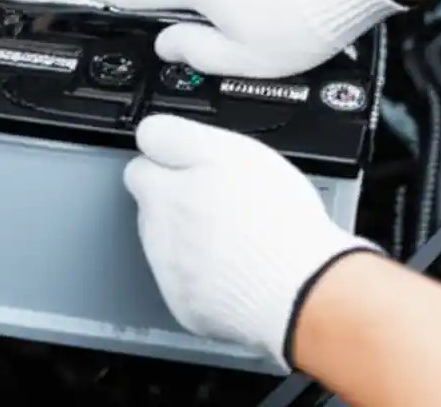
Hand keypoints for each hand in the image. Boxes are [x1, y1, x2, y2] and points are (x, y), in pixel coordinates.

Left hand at [125, 114, 378, 370]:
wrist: (300, 289)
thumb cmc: (276, 220)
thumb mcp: (233, 151)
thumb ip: (180, 138)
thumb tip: (150, 133)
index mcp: (166, 190)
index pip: (140, 165)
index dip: (168, 160)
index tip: (191, 165)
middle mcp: (158, 233)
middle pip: (153, 205)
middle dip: (178, 200)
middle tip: (222, 202)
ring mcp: (170, 273)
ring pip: (167, 245)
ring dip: (190, 238)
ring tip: (237, 238)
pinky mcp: (186, 307)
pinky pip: (185, 284)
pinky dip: (203, 277)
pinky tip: (235, 270)